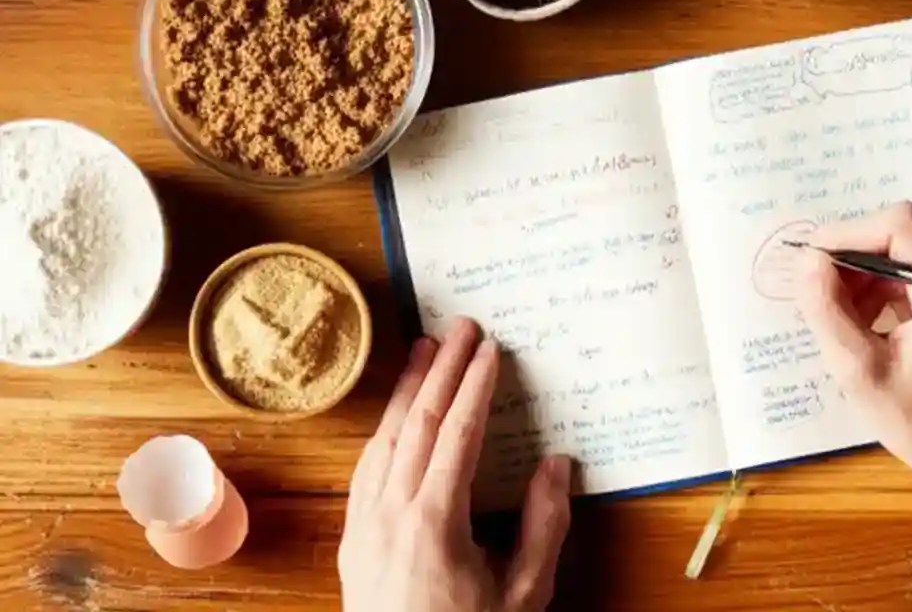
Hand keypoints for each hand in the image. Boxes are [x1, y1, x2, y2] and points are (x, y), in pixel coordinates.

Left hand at [339, 318, 570, 611]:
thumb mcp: (523, 594)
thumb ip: (544, 527)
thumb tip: (557, 465)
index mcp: (434, 521)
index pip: (458, 434)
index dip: (476, 386)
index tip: (489, 349)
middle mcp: (390, 514)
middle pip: (417, 424)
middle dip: (440, 370)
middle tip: (459, 327)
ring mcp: (363, 526)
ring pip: (383, 440)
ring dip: (407, 393)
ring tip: (423, 351)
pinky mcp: (352, 541)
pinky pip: (365, 468)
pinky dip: (384, 432)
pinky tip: (395, 419)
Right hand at [795, 202, 911, 482]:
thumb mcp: (861, 372)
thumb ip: (828, 311)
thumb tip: (807, 261)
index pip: (897, 226)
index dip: (848, 235)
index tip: (812, 262)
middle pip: (900, 237)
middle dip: (852, 259)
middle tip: (820, 296)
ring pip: (905, 256)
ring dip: (864, 278)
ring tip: (840, 319)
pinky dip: (883, 292)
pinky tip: (865, 328)